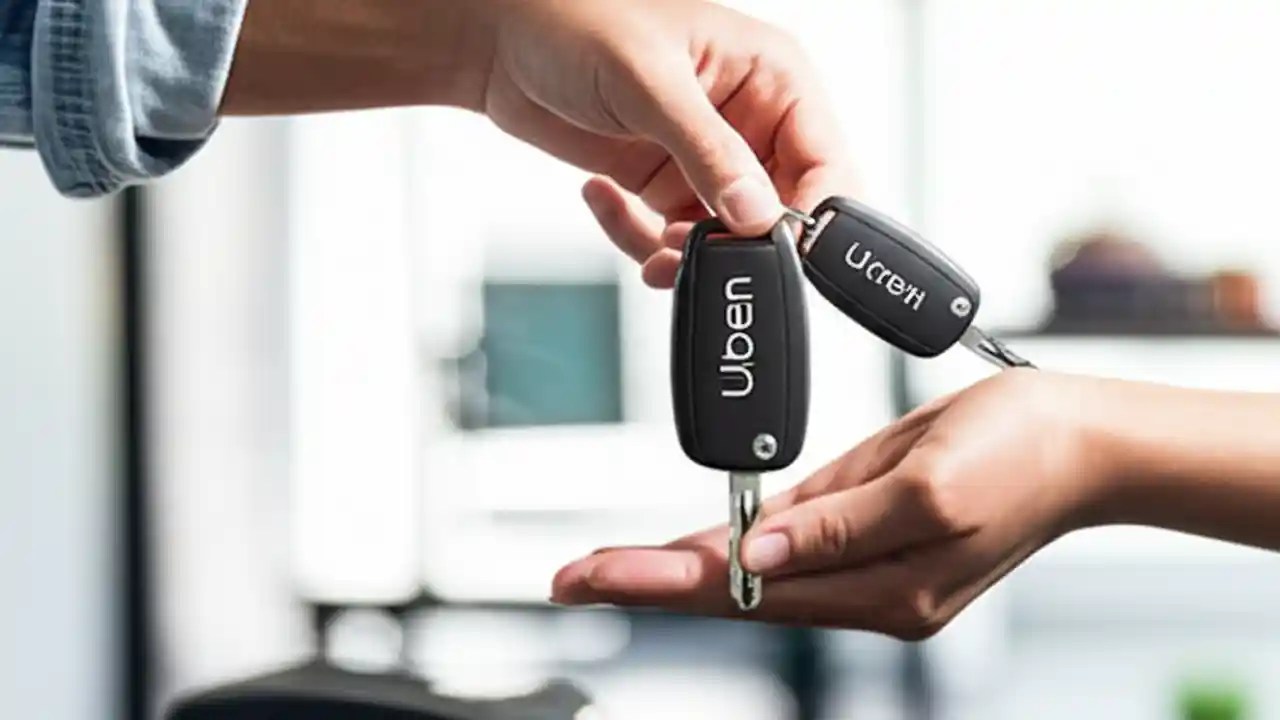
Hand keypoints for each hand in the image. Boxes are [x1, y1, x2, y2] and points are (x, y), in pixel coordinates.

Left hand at [483, 0, 855, 286]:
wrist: (497, 38)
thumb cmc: (574, 19)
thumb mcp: (650, 83)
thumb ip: (709, 153)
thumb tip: (758, 215)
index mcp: (771, 78)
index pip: (825, 160)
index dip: (812, 214)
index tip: (778, 251)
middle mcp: (747, 121)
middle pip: (778, 212)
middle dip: (739, 246)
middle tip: (698, 258)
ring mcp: (704, 158)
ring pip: (723, 238)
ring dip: (683, 253)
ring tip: (645, 243)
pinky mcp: (663, 183)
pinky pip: (670, 237)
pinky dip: (636, 237)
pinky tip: (601, 196)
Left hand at [551, 370, 1110, 637]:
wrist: (1080, 439)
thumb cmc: (1019, 453)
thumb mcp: (929, 486)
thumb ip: (839, 525)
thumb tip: (756, 553)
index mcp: (882, 590)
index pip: (746, 590)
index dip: (661, 581)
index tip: (593, 574)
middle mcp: (867, 589)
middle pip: (738, 589)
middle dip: (652, 579)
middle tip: (574, 574)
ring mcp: (868, 565)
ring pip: (756, 570)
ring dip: (683, 568)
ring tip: (611, 566)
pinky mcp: (870, 531)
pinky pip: (787, 543)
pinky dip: (733, 545)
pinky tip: (696, 548)